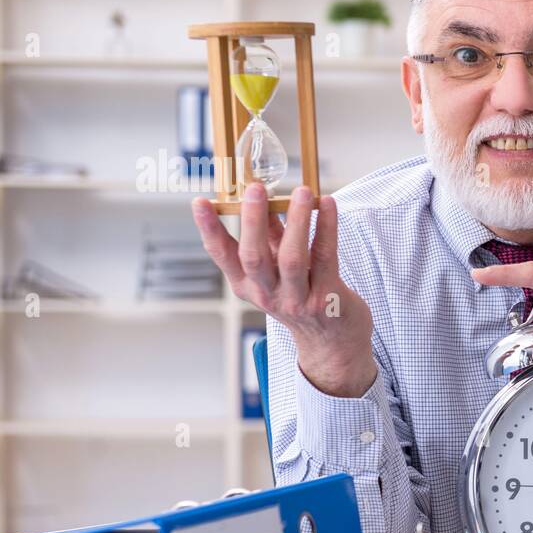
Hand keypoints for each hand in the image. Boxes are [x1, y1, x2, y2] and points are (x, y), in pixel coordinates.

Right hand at [192, 183, 376, 396]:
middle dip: (252, 220)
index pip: (222, 256)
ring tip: (302, 192)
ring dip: (296, 221)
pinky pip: (325, 257)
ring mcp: (297, 299)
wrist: (332, 344)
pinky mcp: (327, 298)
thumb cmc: (302, 298)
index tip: (199, 202)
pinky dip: (327, 228)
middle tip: (255, 188)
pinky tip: (328, 205)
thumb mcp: (277, 271)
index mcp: (247, 286)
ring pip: (292, 258)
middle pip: (254, 257)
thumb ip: (270, 238)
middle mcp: (267, 295)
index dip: (210, 229)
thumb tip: (264, 199)